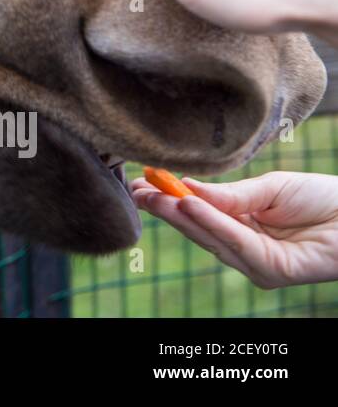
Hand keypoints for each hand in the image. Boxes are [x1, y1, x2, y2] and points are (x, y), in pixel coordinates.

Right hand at [132, 170, 337, 287]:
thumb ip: (231, 195)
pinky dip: (211, 223)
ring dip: (181, 215)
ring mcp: (257, 263)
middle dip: (166, 209)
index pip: (199, 216)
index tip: (141, 183)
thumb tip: (186, 187)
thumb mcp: (269, 188)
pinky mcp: (272, 271)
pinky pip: (235, 244)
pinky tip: (189, 204)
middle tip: (136, 189)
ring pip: (211, 238)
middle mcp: (246, 248)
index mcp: (243, 226)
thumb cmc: (322, 199)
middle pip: (198, 230)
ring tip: (154, 194)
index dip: (170, 201)